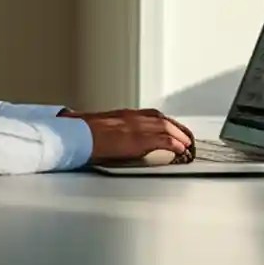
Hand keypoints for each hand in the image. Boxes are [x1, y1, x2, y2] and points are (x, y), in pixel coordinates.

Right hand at [60, 108, 193, 163]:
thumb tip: (104, 133)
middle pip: (163, 120)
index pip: (151, 115)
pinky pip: (164, 140)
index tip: (172, 128)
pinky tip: (180, 150)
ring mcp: (137, 127)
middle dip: (177, 128)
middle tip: (185, 137)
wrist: (77, 135)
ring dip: (179, 136)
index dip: (165, 122)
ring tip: (187, 144)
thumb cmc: (81, 132)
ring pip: (167, 128)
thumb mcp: (96, 126)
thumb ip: (107, 128)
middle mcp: (133, 117)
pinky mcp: (139, 140)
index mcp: (124, 115)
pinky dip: (175, 144)